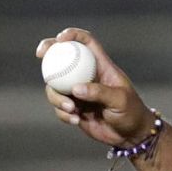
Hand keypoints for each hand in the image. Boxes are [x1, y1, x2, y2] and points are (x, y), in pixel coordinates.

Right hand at [36, 28, 151, 146]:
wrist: (129, 135)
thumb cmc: (131, 112)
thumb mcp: (119, 99)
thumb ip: (99, 92)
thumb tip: (75, 89)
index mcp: (100, 66)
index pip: (86, 42)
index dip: (72, 35)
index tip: (60, 39)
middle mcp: (86, 75)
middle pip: (63, 57)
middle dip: (49, 52)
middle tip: (40, 54)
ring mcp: (77, 92)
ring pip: (55, 86)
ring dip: (56, 97)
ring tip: (70, 109)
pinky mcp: (73, 108)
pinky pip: (59, 107)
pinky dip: (63, 114)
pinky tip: (75, 120)